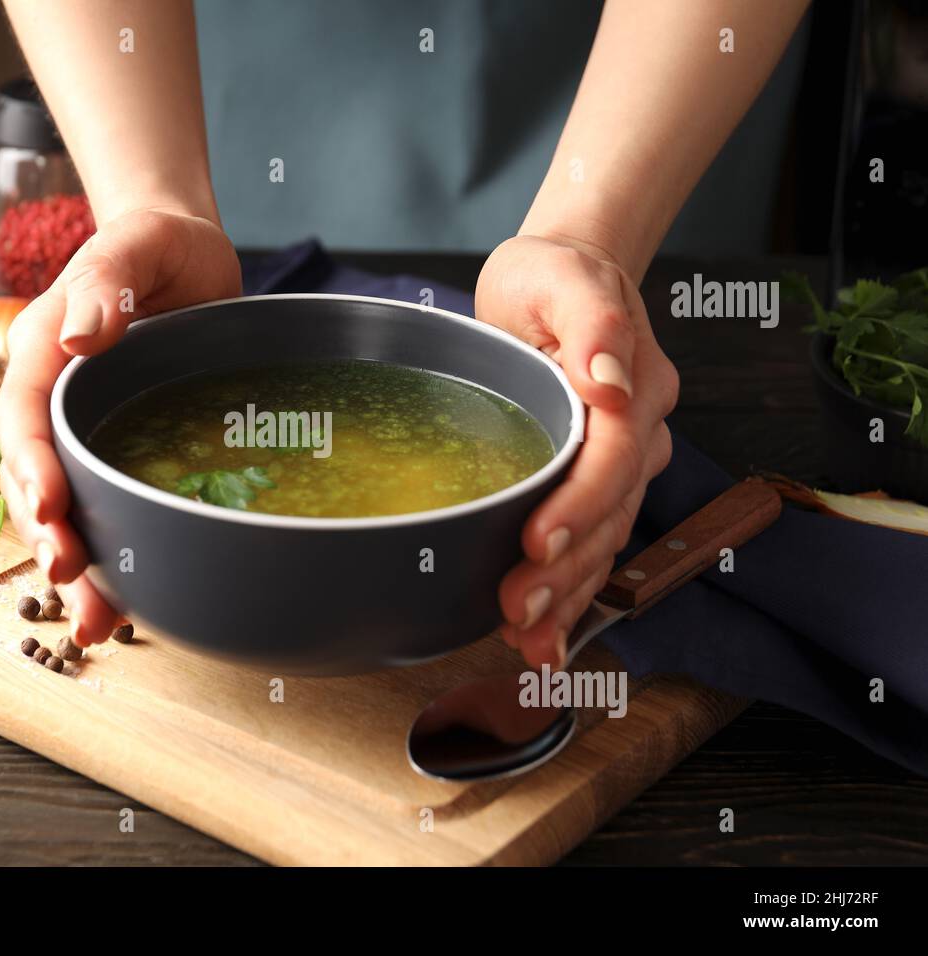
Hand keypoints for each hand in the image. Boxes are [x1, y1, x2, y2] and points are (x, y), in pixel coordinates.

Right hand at [0, 207, 240, 644]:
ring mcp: (83, 434)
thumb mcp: (136, 243)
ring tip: (96, 626)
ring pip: (66, 511)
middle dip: (48, 536)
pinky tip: (130, 609)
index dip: (31, 468)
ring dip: (76, 568)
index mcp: (41, 354)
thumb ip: (104, 280)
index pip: (24, 419)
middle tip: (72, 581)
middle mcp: (52, 403)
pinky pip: (106, 511)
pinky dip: (114, 560)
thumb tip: (77, 334)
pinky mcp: (117, 454)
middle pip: (34, 480)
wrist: (184, 257)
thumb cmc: (158, 243)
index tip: (50, 510)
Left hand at [476, 234, 677, 668]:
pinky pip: (592, 548)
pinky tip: (540, 640)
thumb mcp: (559, 275)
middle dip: (567, 571)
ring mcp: (624, 466)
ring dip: (567, 598)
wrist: (559, 285)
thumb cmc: (550, 277)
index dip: (580, 503)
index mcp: (634, 386)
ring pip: (605, 543)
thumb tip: (608, 376)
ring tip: (525, 641)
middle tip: (516, 610)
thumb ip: (591, 317)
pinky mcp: (597, 487)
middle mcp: (639, 434)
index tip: (538, 541)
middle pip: (610, 514)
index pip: (614, 456)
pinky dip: (569, 597)